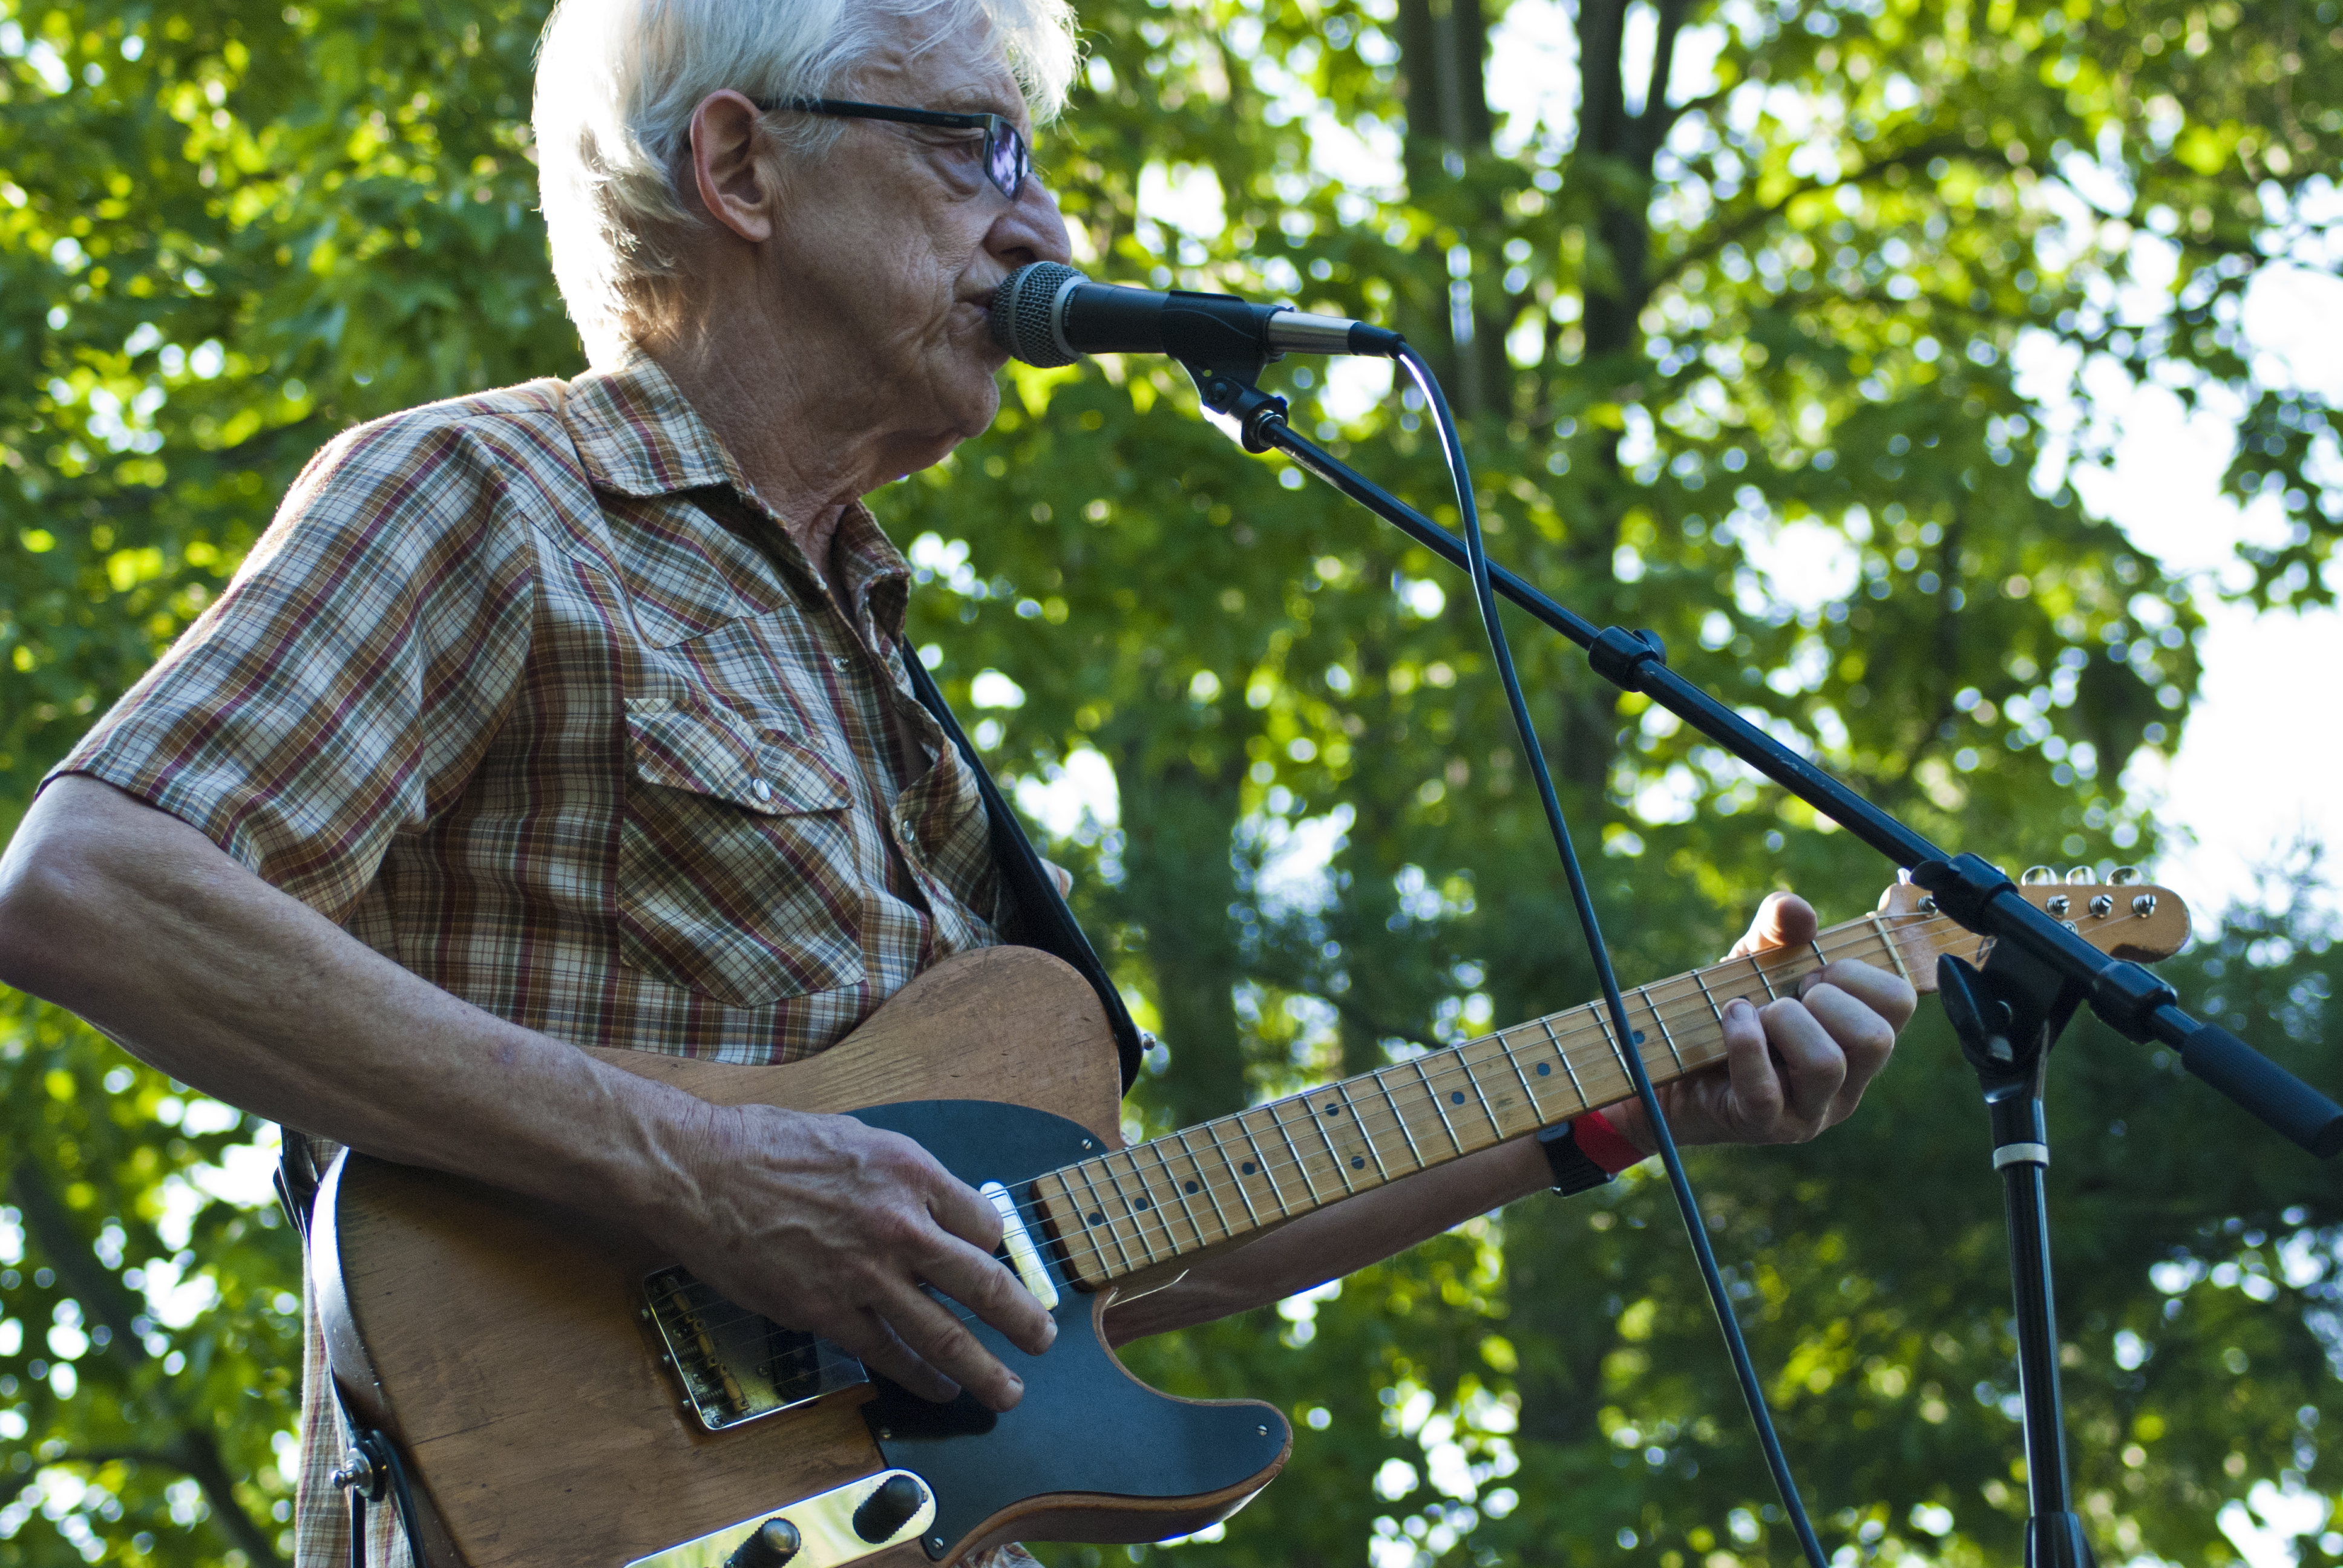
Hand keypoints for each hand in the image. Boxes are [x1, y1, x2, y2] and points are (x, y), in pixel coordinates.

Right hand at [651, 1102, 1055, 1410]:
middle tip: (1042, 1341)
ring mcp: (865, 1274)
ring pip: (943, 1333)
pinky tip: (937, 1388)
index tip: (994, 1264)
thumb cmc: (771, 1146)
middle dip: (1021, 1319)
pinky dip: (918, 1375)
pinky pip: (887, 1352)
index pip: (983, 1223)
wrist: (702, 1173)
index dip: (994, 1248)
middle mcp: (899, 1225)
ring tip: (1007, 1391)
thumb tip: (934, 1209)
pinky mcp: (826, 1311)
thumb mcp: (856, 1139)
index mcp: (911, 1172)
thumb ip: (901, 1177)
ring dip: (982, 1369)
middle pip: (983, 1283)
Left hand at [1604, 892, 1914, 1153]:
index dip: (1857, 974)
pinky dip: (1744, 1043)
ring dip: (1783, 1020)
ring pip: (1826, 1065)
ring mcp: (1808, 1112)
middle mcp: (1847, 1084)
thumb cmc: (1734, 1008)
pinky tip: (1731, 1018)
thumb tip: (1796, 910)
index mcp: (1860, 1042)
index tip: (1815, 973)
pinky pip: (1765, 1089)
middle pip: (1876, 1038)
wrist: (1670, 1058)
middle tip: (1789, 997)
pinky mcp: (1763, 1125)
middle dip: (1826, 1000)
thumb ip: (1779, 926)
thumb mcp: (1757, 959)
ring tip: (1755, 1012)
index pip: (1900, 1003)